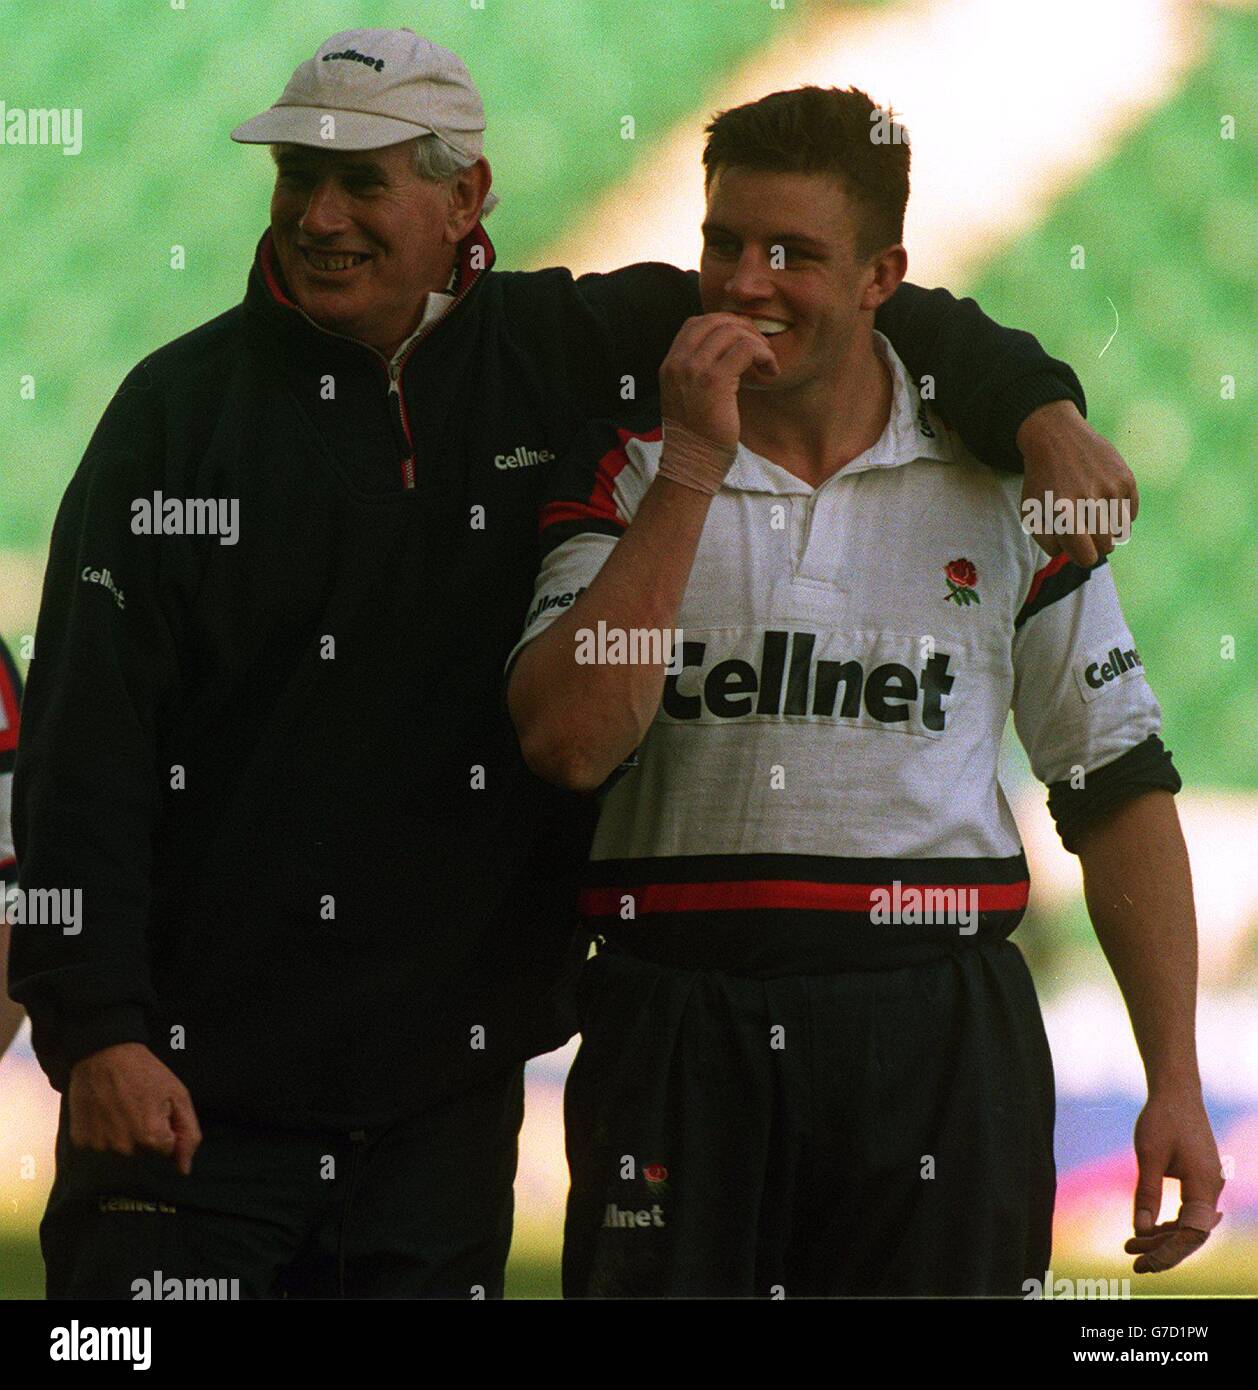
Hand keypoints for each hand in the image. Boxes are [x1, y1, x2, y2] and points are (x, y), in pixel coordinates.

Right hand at [68, 1042, 201, 1174]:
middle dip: (146, 1135)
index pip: (167, 1151)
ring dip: (124, 1136)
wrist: (104, 1055)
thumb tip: (184, 1170)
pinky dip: (104, 1134)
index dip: (166, 1128)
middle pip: (144, 1154)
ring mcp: (100, 1147)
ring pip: (121, 1152)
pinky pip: (99, 1147)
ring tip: (121, 1109)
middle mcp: (124, 1149)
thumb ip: (188, 1134)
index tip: (158, 1109)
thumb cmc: (145, 1073)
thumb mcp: (178, 1096)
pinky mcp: (81, 1142)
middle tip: (139, 1107)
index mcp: (151, 1138)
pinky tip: (105, 1114)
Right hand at [659, 314, 778, 452]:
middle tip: (761, 350)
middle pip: (716, 321)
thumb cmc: (697, 435)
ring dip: (757, 343)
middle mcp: (679, 363)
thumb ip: (697, 370)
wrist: (692, 463)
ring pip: (733, 332)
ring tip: (767, 362)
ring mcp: (694, 370)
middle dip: (744, 329)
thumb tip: (727, 349)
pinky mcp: (714, 381)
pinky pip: (746, 349)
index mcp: (670, 364)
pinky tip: (770, 371)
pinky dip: (763, 354)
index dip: (724, 324)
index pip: (696, 323)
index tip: (743, 342)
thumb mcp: (687, 396)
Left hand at [1017, 400, 1137, 567]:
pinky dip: (1121, 514)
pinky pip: (1131, 513)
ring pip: (1121, 532)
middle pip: (1106, 546)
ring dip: (1109, 530)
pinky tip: (1105, 501)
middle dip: (1095, 543)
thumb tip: (1073, 556)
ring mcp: (1110, 487)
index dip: (1082, 556)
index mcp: (1062, 513)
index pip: (1086, 557)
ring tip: (1095, 516)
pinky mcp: (1125, 477)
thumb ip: (1049, 542)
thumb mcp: (1032, 513)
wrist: (1056, 437)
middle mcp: (1088, 500)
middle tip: (1085, 529)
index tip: (1078, 547)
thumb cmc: (1042, 482)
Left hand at [1124, 1089, 1222, 1272]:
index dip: (1167, 1253)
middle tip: (1132, 1260)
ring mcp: (1208, 1184)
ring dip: (1163, 1236)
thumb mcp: (1148, 1155)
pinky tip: (1149, 1229)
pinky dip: (1169, 1222)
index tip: (1143, 1263)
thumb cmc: (1162, 1119)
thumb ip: (1146, 1192)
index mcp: (1204, 1185)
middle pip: (1191, 1233)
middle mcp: (1211, 1188)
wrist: (1176, 1091)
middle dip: (1163, 1249)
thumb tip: (1140, 1231)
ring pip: (1189, 1223)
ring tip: (1131, 1246)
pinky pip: (1188, 1210)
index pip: (1190, 1234)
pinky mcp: (1200, 1178)